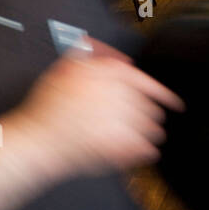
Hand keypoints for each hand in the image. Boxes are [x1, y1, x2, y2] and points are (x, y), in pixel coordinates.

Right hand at [20, 40, 183, 179]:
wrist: (35, 138)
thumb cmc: (44, 108)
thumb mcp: (64, 70)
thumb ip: (92, 58)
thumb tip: (118, 57)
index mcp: (101, 73)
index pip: (141, 80)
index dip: (162, 92)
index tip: (173, 101)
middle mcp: (111, 93)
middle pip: (146, 105)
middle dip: (152, 115)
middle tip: (153, 122)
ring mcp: (113, 119)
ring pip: (146, 126)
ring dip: (151, 133)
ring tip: (150, 137)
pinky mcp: (113, 143)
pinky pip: (140, 148)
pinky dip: (145, 151)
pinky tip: (145, 152)